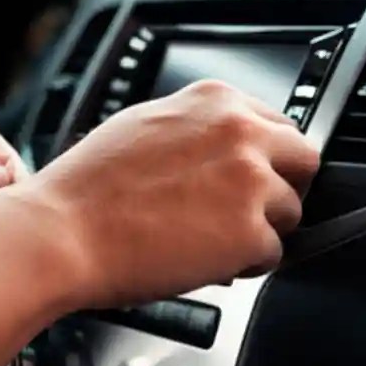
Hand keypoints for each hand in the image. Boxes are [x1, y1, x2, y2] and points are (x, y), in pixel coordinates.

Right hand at [17, 80, 319, 308]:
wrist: (62, 233)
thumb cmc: (89, 188)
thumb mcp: (147, 124)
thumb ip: (198, 127)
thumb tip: (227, 143)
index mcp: (217, 101)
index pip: (279, 125)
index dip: (267, 159)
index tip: (254, 177)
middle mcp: (241, 133)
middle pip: (303, 161)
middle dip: (281, 188)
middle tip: (248, 211)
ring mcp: (250, 183)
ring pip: (291, 211)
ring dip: (261, 229)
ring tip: (212, 239)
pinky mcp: (249, 234)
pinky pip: (274, 254)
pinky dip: (247, 264)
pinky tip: (207, 260)